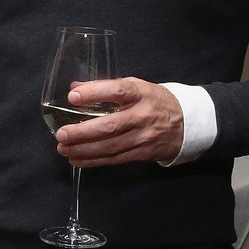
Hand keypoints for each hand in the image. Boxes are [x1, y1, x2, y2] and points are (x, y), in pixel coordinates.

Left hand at [55, 78, 184, 165]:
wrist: (188, 124)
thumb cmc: (155, 101)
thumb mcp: (136, 87)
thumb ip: (106, 87)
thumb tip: (75, 87)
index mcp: (141, 93)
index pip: (117, 91)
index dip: (94, 93)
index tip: (73, 97)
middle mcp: (143, 115)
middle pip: (110, 125)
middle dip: (82, 132)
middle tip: (61, 134)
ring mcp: (143, 137)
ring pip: (110, 146)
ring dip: (83, 150)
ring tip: (63, 149)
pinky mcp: (143, 154)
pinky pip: (115, 159)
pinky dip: (93, 161)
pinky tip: (76, 159)